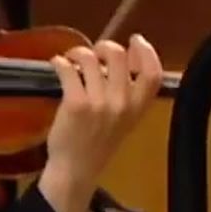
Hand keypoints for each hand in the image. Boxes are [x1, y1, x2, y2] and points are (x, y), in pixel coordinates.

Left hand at [37, 35, 162, 211]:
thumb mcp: (124, 122)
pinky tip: (57, 65)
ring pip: (89, 58)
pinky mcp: (75, 104)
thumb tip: (119, 59)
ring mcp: (99, 104)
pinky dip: (59, 62)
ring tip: (71, 60)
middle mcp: (122, 104)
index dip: (147, 52)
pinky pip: (67, 68)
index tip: (137, 40)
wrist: (76, 171)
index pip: (153, 75)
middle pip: (119, 56)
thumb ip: (128, 95)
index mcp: (138, 109)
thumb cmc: (98, 144)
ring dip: (77, 52)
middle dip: (104, 46)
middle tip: (94, 52)